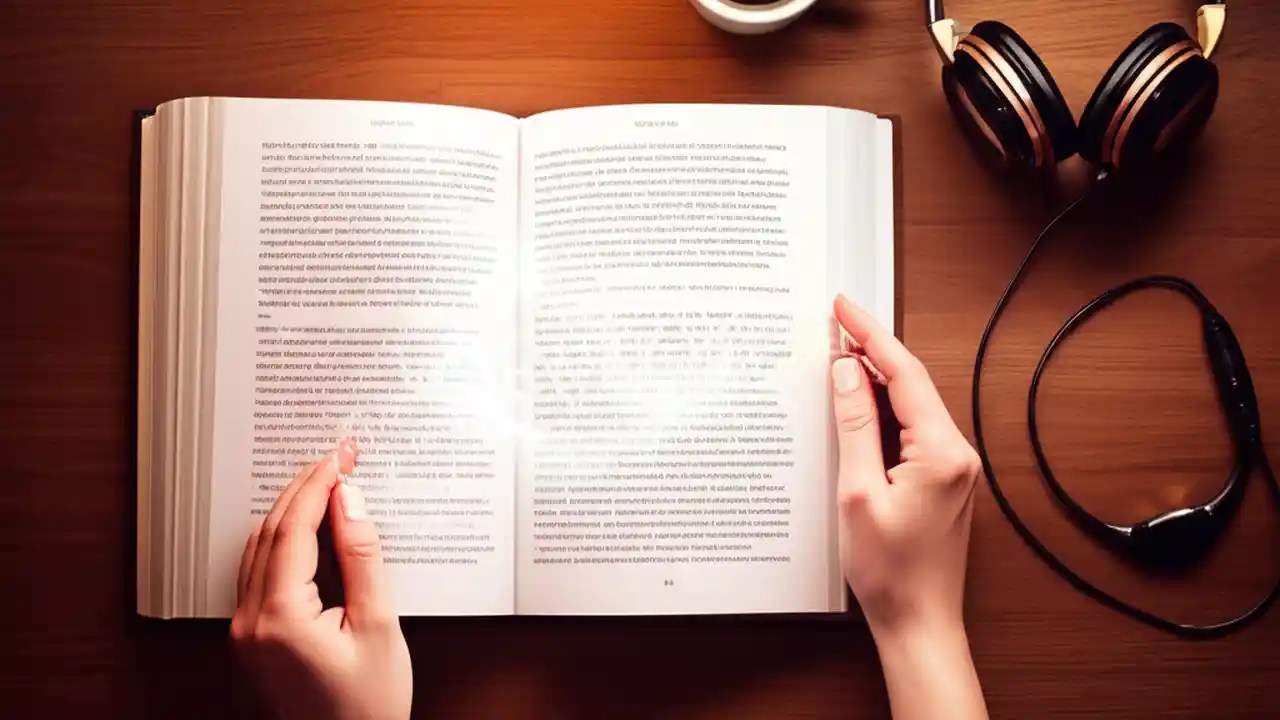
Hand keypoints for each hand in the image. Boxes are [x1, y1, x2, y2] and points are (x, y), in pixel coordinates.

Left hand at [231, 439, 411, 719]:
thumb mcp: (379, 626)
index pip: (294, 528)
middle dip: (304, 487)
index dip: (319, 484)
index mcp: (280, 617)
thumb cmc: (366, 707)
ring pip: (258, 548)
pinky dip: (282, 540)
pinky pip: (258, 572)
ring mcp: (244, 632)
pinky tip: (308, 528)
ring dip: (290, 510)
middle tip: (338, 457)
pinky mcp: (251, 639)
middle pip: (270, 531)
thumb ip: (362, 557)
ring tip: (326, 483)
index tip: (342, 455)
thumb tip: (351, 501)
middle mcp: (250, 621)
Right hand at [831, 295, 986, 719]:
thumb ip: (854, 426)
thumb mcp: (858, 492)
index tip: (844, 307)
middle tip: (833, 324)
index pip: (904, 373)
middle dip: (872, 349)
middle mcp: (956, 453)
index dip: (871, 334)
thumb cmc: (890, 572)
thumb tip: (846, 372)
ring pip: (912, 404)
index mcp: (942, 451)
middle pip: (911, 383)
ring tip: (837, 355)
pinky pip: (913, 428)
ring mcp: (954, 467)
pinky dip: (884, 409)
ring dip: (876, 379)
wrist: (919, 623)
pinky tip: (857, 402)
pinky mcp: (943, 480)